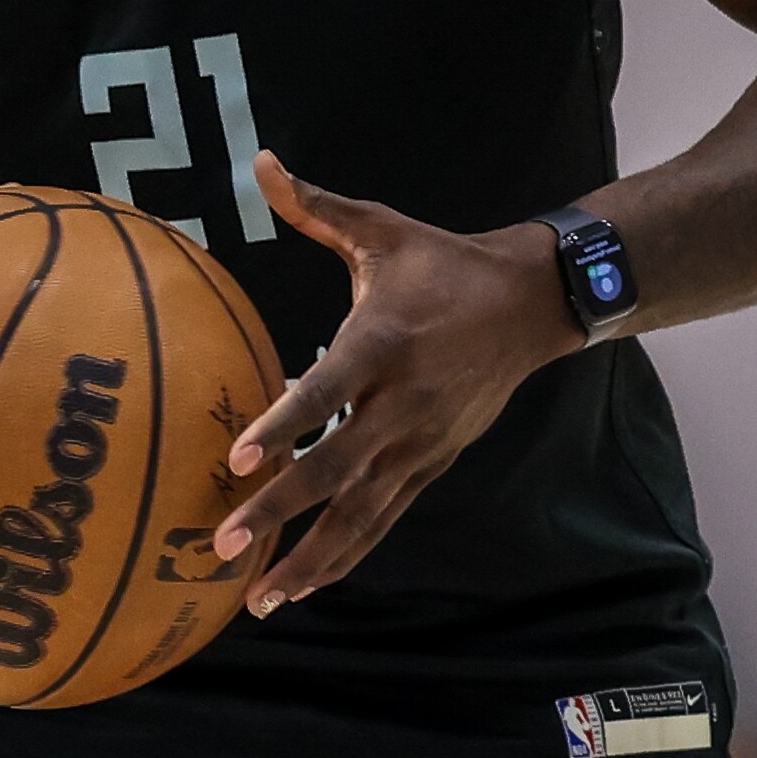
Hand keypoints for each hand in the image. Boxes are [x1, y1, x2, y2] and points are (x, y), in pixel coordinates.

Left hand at [212, 152, 576, 614]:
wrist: (532, 304)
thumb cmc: (442, 264)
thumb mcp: (382, 229)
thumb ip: (316, 207)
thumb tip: (262, 161)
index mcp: (383, 341)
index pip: (326, 389)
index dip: (284, 424)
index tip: (237, 458)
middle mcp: (402, 402)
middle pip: (333, 467)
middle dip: (277, 511)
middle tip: (223, 545)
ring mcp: (419, 442)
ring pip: (360, 511)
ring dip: (309, 557)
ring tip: (259, 596)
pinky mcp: (432, 464)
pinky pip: (382, 518)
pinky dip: (346, 554)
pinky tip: (306, 584)